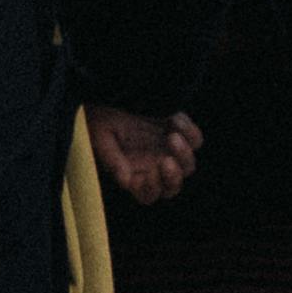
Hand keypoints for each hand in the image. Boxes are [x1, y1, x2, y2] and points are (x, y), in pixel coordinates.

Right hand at [87, 106, 202, 206]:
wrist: (106, 97)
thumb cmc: (97, 123)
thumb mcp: (99, 138)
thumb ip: (112, 160)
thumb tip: (126, 181)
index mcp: (133, 177)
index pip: (148, 195)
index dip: (152, 187)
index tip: (148, 171)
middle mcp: (154, 170)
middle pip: (173, 186)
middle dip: (173, 176)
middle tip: (166, 160)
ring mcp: (168, 154)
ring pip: (188, 166)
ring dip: (184, 153)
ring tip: (172, 135)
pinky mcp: (178, 134)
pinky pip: (195, 140)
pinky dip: (190, 131)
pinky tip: (173, 118)